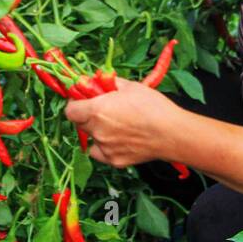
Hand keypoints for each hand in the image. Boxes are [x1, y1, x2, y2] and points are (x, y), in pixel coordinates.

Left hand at [64, 77, 180, 167]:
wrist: (172, 133)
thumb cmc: (153, 107)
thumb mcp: (130, 86)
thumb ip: (109, 83)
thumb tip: (98, 81)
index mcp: (96, 110)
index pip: (70, 110)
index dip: (76, 104)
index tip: (84, 101)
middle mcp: (97, 131)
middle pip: (80, 124)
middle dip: (87, 116)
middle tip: (104, 111)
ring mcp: (104, 148)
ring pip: (92, 138)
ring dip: (98, 131)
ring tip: (117, 126)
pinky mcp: (114, 160)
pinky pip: (100, 153)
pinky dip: (105, 147)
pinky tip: (119, 140)